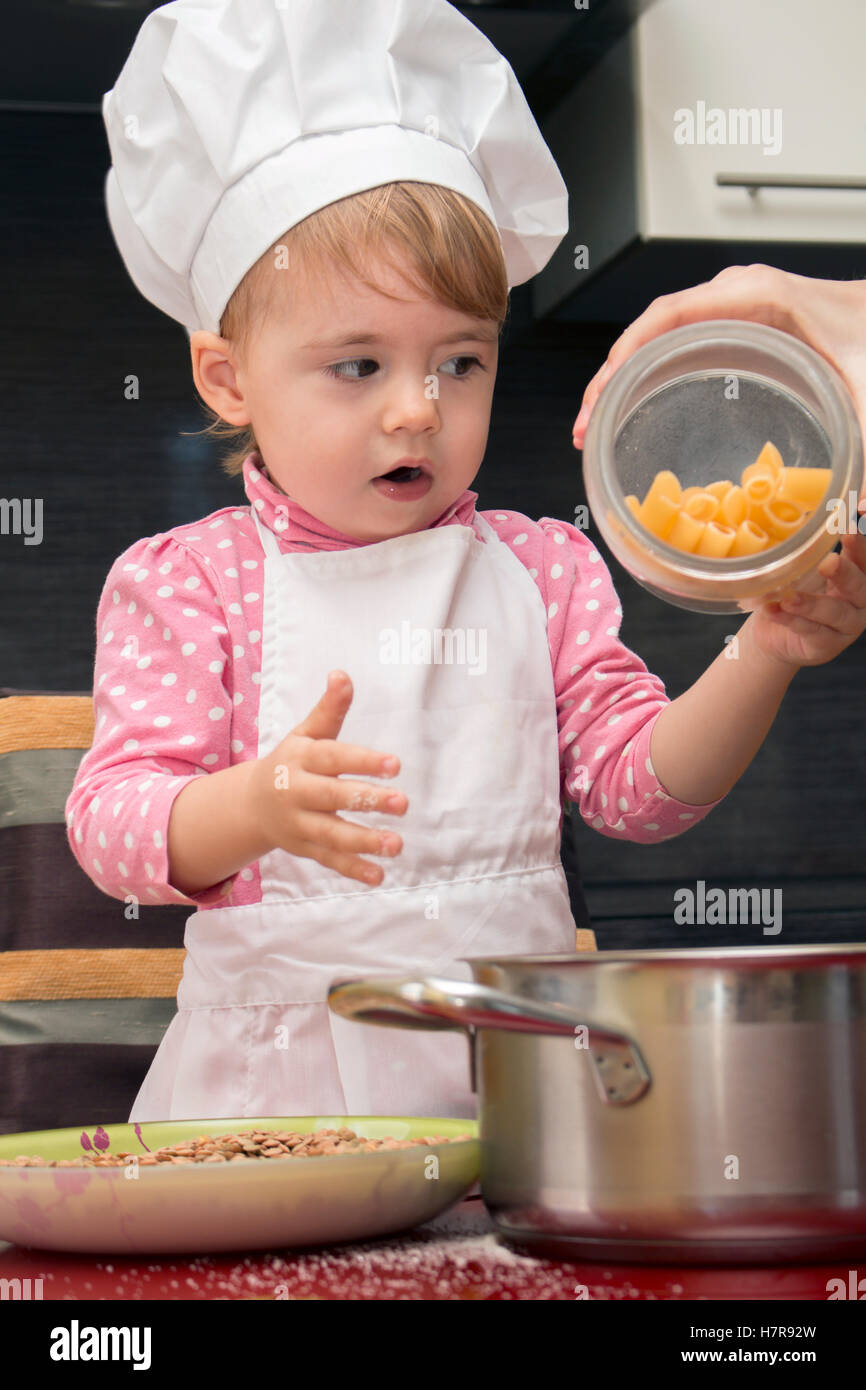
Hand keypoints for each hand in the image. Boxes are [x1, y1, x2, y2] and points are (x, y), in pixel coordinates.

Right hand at [246, 670, 406, 885]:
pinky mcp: (304, 848)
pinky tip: (379, 875)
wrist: (251, 803)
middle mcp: (297, 792)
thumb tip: (343, 674)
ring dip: (364, 841)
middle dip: (367, 800)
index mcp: (300, 759)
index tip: (396, 764)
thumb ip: (330, 709)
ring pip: (332, 834)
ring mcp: (299, 823)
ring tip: (397, 844)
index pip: (333, 758)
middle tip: (404, 803)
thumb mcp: (306, 733)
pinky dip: (352, 870)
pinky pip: (329, 861)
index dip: (363, 761)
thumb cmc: (292, 761)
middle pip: (332, 797)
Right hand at [572, 264, 865, 483]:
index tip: (598, 401)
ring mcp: (741, 308)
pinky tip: (636, 410)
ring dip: (624, 377)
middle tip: (585, 430)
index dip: (624, 357)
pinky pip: (683, 340)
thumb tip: (857, 515)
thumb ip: (862, 456)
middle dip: (610, 377)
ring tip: (597, 427)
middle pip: (654, 327)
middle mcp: (744, 296)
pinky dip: (650, 373)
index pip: (671, 314)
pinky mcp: (746, 325)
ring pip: (662, 334)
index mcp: (763, 299)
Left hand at [744, 497, 865, 667]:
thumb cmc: (800, 589)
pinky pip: (808, 632)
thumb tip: (813, 498)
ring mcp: (846, 626)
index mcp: (862, 574)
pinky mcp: (825, 646)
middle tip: (829, 562)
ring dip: (812, 604)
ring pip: (835, 614)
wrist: (778, 633)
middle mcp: (861, 600)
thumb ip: (815, 539)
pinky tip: (773, 609)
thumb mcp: (810, 562)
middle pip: (862, 586)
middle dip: (845, 572)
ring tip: (790, 596)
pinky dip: (789, 620)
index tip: (861, 509)